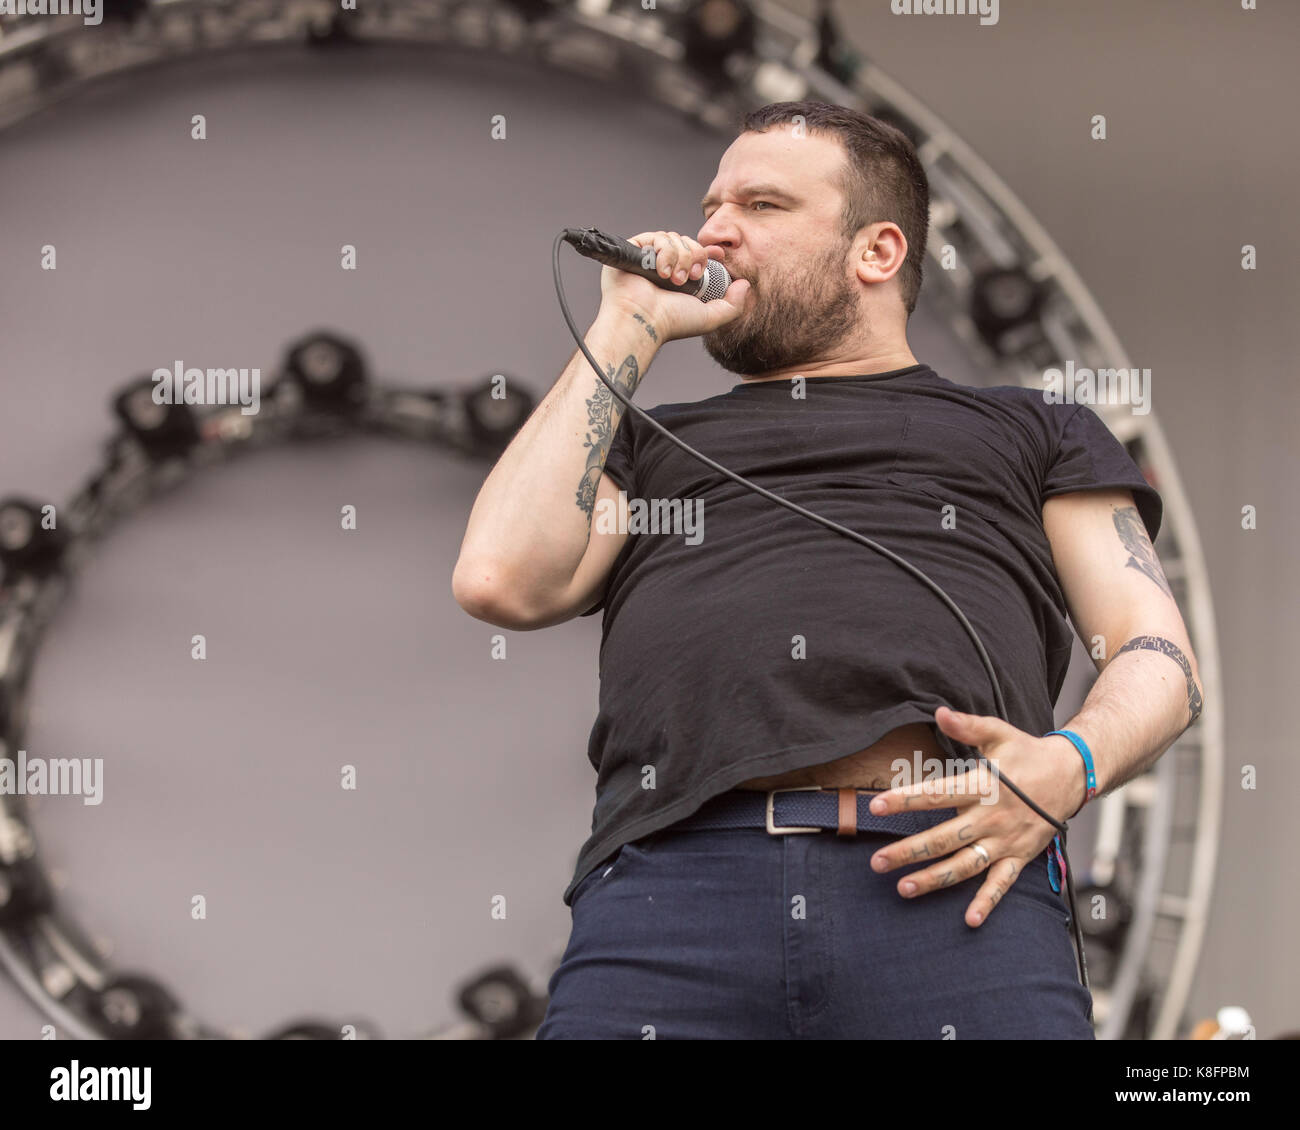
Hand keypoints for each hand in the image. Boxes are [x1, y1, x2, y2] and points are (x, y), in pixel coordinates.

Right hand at [600, 230, 750, 342]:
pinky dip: (664, 252)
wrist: (644, 320)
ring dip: (679, 258)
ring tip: (672, 279)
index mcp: (681, 279)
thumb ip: (733, 305)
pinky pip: (656, 237)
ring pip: (674, 238)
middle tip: (689, 277)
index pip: (697, 254)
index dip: (709, 252)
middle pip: (688, 243)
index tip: (719, 255)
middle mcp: (665, 267)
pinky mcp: (633, 251)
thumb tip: (744, 285)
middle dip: (694, 258)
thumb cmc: (671, 322)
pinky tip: (661, 271)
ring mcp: (648, 258)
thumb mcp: (710, 317)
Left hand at [864, 705, 1086, 926]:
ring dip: (935, 879)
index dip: (906, 800)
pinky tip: (969, 920)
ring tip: (904, 888)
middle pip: (944, 838)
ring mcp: (1006, 841)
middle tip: (877, 862)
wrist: (1072, 775)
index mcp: (983, 786)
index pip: (938, 795)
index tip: (876, 806)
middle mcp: (992, 818)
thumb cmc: (1028, 754)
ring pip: (966, 865)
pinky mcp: (1020, 856)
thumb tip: (940, 712)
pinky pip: (1002, 883)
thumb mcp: (999, 733)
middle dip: (909, 851)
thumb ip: (967, 725)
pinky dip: (988, 902)